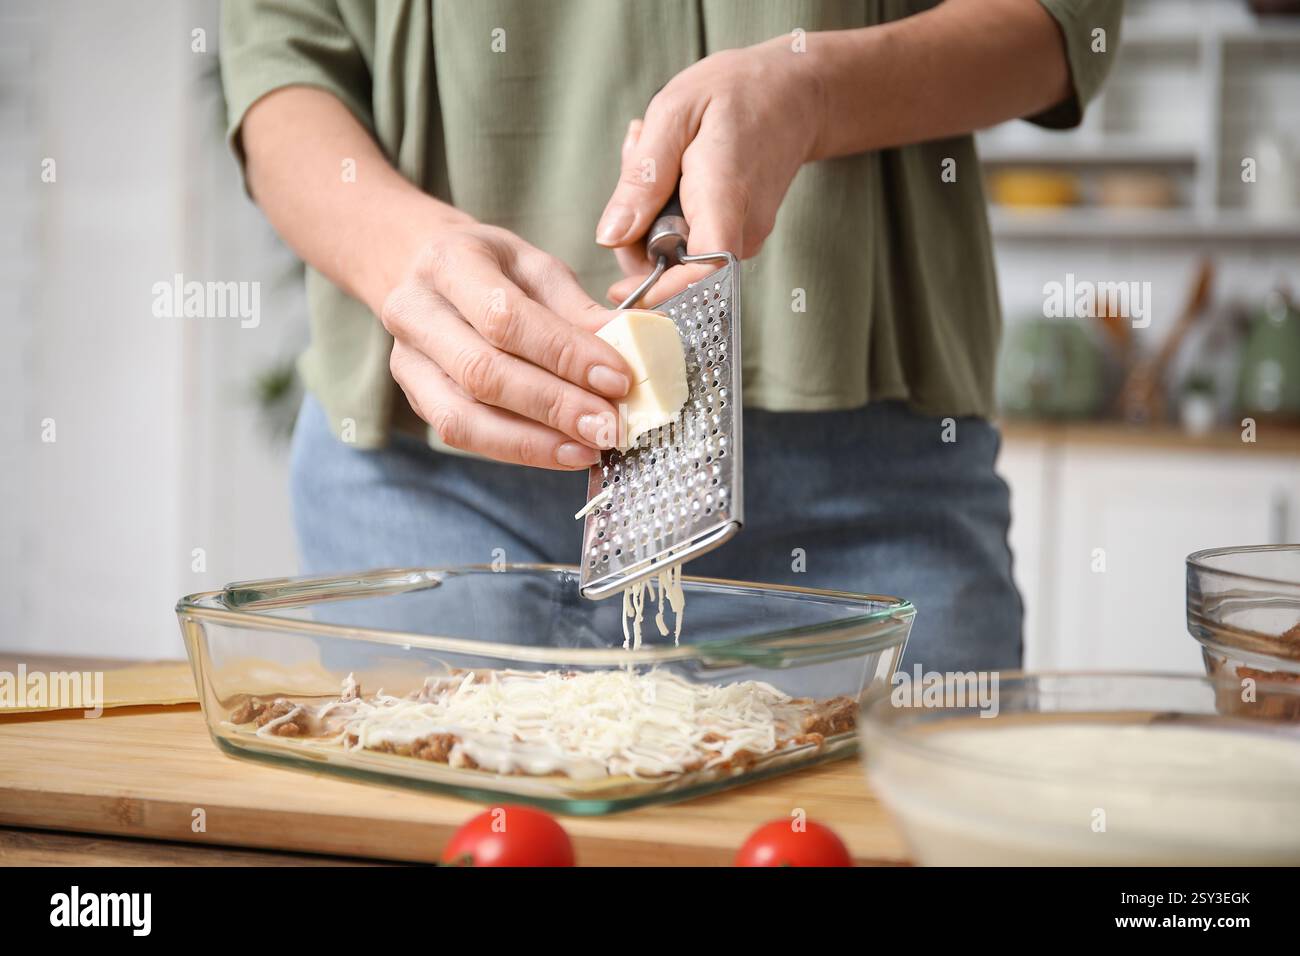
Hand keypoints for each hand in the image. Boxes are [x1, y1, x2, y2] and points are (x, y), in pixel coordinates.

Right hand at [381, 223, 633, 469]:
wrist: (426, 272)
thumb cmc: (493, 268)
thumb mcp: (537, 268)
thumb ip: (579, 311)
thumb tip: (636, 348)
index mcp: (449, 262)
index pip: (506, 317)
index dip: (566, 354)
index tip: (618, 379)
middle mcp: (416, 312)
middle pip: (484, 372)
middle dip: (555, 405)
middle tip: (609, 425)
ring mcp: (407, 360)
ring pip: (465, 417)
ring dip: (534, 441)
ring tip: (590, 448)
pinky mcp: (415, 398)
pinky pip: (462, 435)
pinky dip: (518, 449)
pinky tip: (562, 452)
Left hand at [596, 38, 824, 304]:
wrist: (795, 93)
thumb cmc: (738, 93)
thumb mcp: (674, 114)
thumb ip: (642, 178)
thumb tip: (610, 237)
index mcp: (725, 198)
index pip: (700, 272)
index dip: (658, 291)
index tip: (619, 291)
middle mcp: (741, 231)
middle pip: (672, 268)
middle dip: (634, 229)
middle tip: (634, 155)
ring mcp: (743, 239)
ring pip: (674, 253)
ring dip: (648, 213)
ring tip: (657, 150)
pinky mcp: (736, 238)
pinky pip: (687, 242)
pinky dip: (666, 211)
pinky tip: (673, 165)